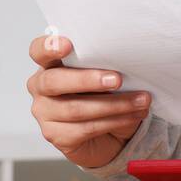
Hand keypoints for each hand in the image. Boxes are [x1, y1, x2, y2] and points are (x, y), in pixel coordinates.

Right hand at [26, 34, 149, 169]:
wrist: (111, 134)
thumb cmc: (106, 95)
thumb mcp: (107, 74)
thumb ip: (106, 64)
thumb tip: (127, 60)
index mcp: (51, 64)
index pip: (39, 51)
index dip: (49, 47)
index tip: (68, 45)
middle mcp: (41, 87)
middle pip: (54, 81)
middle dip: (87, 80)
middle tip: (117, 79)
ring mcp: (45, 112)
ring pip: (75, 108)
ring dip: (114, 104)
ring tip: (141, 101)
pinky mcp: (55, 135)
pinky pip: (85, 128)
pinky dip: (114, 121)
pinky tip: (133, 116)